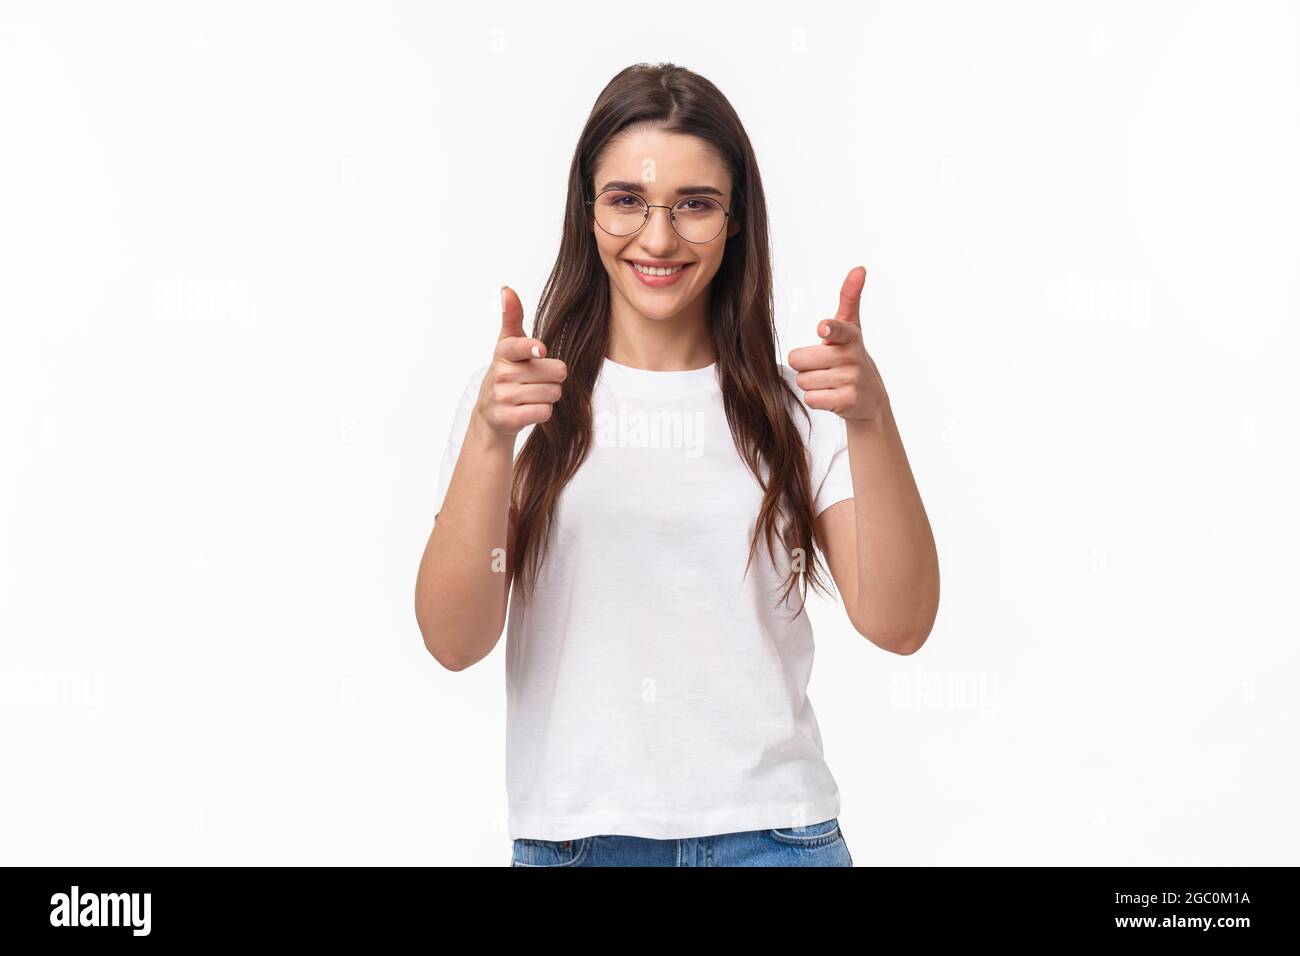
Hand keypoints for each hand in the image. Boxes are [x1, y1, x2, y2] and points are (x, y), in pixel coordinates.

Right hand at [472, 285, 566, 439]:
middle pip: (555, 372)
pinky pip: (545, 412)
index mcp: (503, 352)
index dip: (531, 348)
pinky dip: (543, 411)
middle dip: (553, 377)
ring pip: (553, 393)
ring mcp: (503, 397)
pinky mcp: (508, 419)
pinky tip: (528, 409)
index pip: (518, 346)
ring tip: (531, 395)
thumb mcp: (508, 344)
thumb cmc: (508, 373)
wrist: (491, 414)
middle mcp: (501, 374)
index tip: (540, 350)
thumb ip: (512, 317)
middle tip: (537, 380)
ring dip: (548, 395)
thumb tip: (506, 289)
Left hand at [787, 266, 887, 422]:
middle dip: (804, 365)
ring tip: (828, 381)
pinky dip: (816, 399)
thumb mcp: (851, 328)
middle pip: (800, 359)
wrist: (870, 398)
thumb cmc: (851, 358)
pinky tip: (830, 395)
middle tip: (821, 366)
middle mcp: (852, 357)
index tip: (823, 329)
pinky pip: (812, 399)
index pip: (838, 330)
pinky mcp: (848, 401)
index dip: (829, 329)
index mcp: (850, 336)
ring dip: (810, 383)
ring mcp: (852, 379)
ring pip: (804, 380)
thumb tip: (859, 268)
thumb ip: (849, 298)